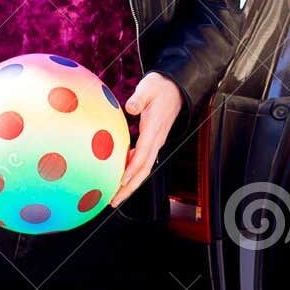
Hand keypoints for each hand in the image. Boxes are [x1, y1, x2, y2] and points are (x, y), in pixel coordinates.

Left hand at [110, 72, 183, 207]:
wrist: (175, 88)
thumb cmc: (160, 88)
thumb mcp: (149, 88)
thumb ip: (139, 98)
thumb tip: (130, 107)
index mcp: (154, 129)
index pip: (143, 154)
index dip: (132, 169)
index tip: (121, 181)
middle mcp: (156, 140)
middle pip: (144, 170)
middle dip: (129, 188)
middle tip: (113, 201)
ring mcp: (155, 143)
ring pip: (144, 169)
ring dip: (130, 185)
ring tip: (114, 197)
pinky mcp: (152, 142)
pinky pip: (142, 162)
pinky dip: (132, 173)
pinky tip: (119, 178)